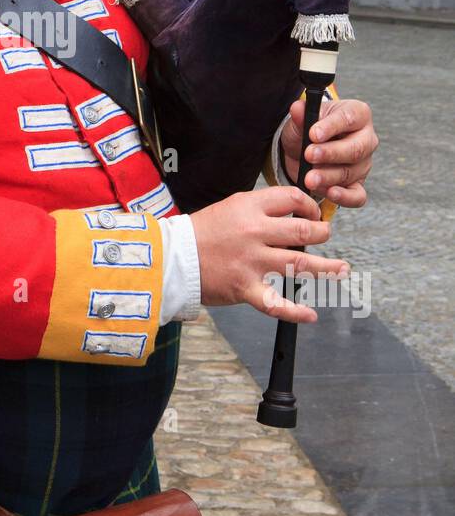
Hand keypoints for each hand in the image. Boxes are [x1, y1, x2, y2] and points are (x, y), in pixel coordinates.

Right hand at [189, 186, 349, 321]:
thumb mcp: (231, 207)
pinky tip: (311, 315)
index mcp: (249, 209)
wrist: (172, 258)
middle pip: (303, 232)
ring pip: (299, 265)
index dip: (309, 206)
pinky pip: (275, 303)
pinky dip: (295, 312)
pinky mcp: (245, 289)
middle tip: (325, 237)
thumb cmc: (201, 232)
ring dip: (327, 269)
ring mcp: (251, 263)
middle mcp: (254, 233)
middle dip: (322, 234)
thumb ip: (260, 208)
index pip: (292, 199)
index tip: (313, 215)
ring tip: (342, 269)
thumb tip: (291, 211)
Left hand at [280, 98, 377, 207]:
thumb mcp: (301, 120)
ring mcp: (364, 164)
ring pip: (351, 172)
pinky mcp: (357, 184)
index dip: (331, 127)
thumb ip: (301, 115)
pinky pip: (357, 195)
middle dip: (330, 153)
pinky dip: (345, 197)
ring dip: (328, 176)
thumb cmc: (308, 130)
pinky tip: (330, 193)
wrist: (303, 150)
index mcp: (358, 114)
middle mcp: (366, 139)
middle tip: (309, 155)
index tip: (313, 133)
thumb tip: (297, 107)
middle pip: (356, 149)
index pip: (349, 118)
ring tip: (308, 178)